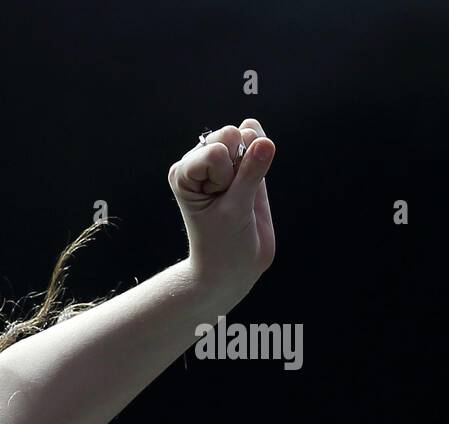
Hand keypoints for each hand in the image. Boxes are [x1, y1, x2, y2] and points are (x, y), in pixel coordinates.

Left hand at [169, 118, 276, 293]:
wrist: (232, 265)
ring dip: (253, 162)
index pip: (215, 151)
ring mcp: (220, 160)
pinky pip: (258, 137)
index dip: (227, 177)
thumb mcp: (236, 211)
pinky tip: (255, 178)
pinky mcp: (242, 162)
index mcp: (183, 173)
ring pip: (247, 132)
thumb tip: (265, 142)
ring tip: (242, 191)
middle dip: (240, 165)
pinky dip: (263, 154)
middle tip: (232, 196)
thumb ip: (251, 174)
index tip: (221, 202)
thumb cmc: (223, 243)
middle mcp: (198, 162)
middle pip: (230, 133)